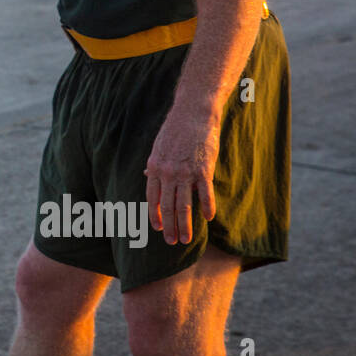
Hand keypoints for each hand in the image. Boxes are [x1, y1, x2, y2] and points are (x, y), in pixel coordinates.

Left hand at [144, 104, 220, 245]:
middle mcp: (168, 173)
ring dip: (185, 225)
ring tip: (186, 239)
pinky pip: (205, 194)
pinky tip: (208, 218)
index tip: (157, 228)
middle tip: (171, 242)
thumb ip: (155, 164)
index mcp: (155, 167)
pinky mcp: (203, 170)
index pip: (152, 198)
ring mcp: (185, 172)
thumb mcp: (158, 147)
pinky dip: (207, 207)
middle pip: (168, 206)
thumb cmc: (175, 130)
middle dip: (169, 226)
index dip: (155, 214)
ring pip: (184, 205)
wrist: (192, 114)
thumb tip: (147, 175)